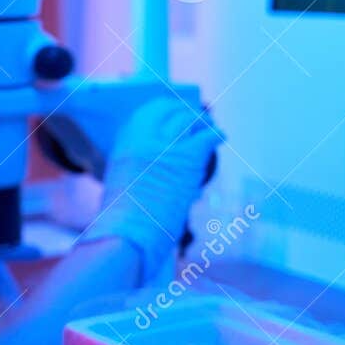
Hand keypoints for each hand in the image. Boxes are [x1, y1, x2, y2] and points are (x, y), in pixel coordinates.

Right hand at [81, 97, 222, 282]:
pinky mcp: (185, 159)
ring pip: (189, 121)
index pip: (147, 112)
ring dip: (202, 123)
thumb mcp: (123, 180)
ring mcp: (164, 145)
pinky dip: (215, 135)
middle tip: (197, 118)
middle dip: (185, 113)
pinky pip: (205, 138)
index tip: (175, 112)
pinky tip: (221, 136)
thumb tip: (164, 158)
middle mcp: (143, 137)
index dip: (165, 110)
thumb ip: (139, 164)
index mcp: (124, 142)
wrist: (125, 234)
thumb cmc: (123, 219)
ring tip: (210, 126)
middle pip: (169, 112)